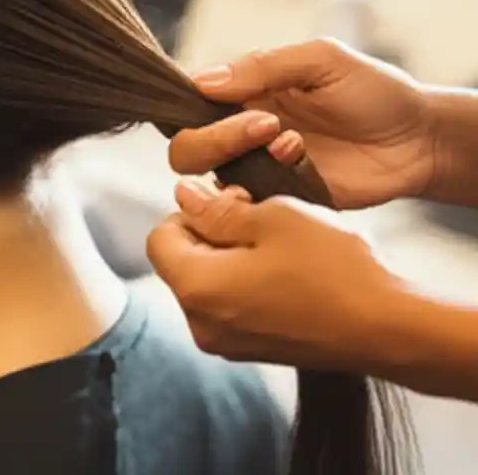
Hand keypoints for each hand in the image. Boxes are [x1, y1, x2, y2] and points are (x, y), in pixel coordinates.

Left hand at [147, 180, 403, 370]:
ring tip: (280, 247)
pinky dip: (247, 284)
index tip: (232, 203)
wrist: (388, 330)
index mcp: (196, 288)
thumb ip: (218, 209)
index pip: (159, 237)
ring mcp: (225, 343)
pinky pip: (231, 307)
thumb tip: (183, 197)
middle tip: (261, 220)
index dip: (191, 213)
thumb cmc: (333, 269)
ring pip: (208, 283)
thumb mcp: (274, 218)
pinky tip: (289, 274)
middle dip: (212, 235)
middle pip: (181, 262)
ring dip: (232, 258)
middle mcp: (199, 323)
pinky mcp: (250, 351)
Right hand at [169, 38, 435, 208]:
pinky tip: (300, 168)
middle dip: (215, 140)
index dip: (195, 106)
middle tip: (268, 126)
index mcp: (243, 96)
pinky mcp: (279, 202)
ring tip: (294, 146)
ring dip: (243, 163)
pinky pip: (248, 208)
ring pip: (209, 182)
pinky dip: (264, 193)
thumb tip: (202, 81)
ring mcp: (258, 173)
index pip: (188, 104)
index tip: (242, 101)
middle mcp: (240, 136)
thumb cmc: (373, 91)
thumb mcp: (321, 60)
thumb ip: (263, 66)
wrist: (419, 140)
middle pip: (186, 151)